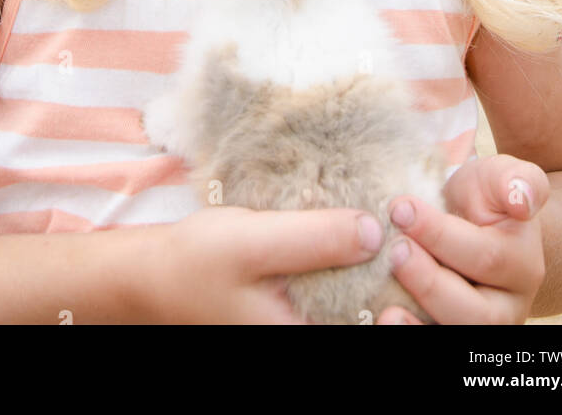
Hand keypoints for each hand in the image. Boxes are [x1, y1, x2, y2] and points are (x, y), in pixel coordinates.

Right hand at [132, 204, 385, 323]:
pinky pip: (340, 292)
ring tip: (374, 224)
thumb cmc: (199, 262)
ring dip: (369, 267)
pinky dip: (348, 264)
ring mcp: (307, 324)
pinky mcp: (301, 309)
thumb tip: (377, 233)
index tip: (405, 246)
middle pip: (372, 312)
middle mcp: (310, 336)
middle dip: (388, 276)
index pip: (377, 323)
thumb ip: (314, 239)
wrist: (156, 274)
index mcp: (304, 338)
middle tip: (396, 228)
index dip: (398, 292)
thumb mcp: (256, 242)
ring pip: (357, 301)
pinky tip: (348, 231)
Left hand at [376, 154, 548, 323]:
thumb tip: (523, 201)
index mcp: (523, 264)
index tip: (400, 208)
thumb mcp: (500, 177)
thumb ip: (518, 181)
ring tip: (388, 306)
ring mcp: (482, 327)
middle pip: (475, 311)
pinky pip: (436, 341)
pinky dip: (412, 334)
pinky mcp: (452, 332)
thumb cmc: (484, 200)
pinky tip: (388, 321)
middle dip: (429, 282)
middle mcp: (508, 306)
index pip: (485, 257)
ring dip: (419, 324)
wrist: (474, 226)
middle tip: (395, 251)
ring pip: (458, 334)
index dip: (439, 235)